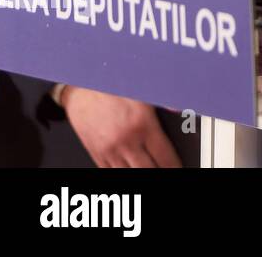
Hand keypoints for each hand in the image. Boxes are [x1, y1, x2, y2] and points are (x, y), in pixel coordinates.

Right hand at [61, 88, 181, 167]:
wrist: (82, 88)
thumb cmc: (113, 86)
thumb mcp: (144, 90)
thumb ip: (165, 101)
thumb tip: (180, 109)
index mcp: (142, 125)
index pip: (164, 156)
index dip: (174, 165)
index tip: (178, 167)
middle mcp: (125, 141)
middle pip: (147, 169)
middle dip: (159, 172)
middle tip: (167, 170)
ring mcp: (109, 150)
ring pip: (128, 174)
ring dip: (140, 174)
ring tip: (150, 170)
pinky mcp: (96, 152)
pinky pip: (110, 171)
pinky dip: (121, 173)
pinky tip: (129, 170)